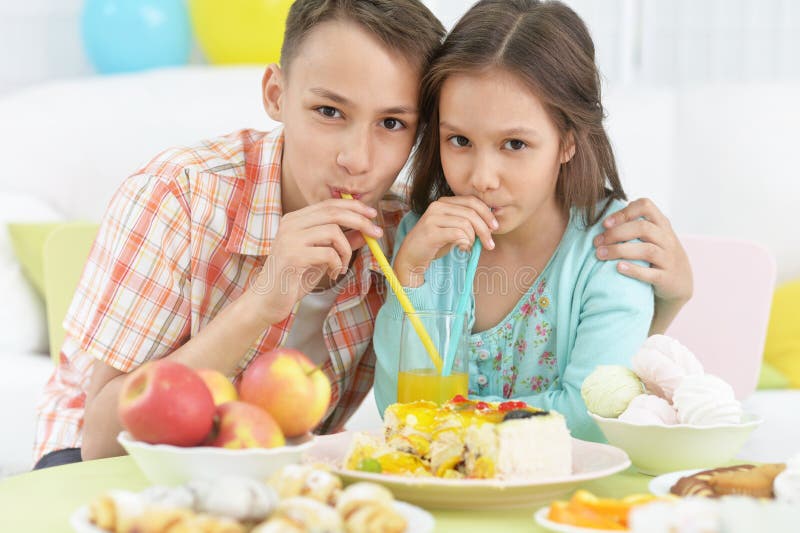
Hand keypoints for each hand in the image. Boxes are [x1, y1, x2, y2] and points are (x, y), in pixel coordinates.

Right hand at [249, 198, 383, 323]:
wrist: (269, 300)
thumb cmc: (294, 278)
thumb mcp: (323, 257)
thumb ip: (341, 242)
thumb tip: (365, 231)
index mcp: (295, 219)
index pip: (329, 204)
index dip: (353, 207)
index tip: (372, 215)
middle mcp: (290, 223)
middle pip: (333, 213)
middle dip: (360, 222)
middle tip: (377, 234)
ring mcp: (290, 238)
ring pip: (333, 232)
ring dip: (347, 251)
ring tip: (342, 266)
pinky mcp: (292, 255)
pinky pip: (328, 253)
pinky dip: (337, 264)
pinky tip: (333, 274)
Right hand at [393, 196, 497, 286]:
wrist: (411, 257)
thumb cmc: (434, 244)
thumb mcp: (452, 229)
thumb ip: (467, 223)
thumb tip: (490, 223)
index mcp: (444, 202)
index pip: (472, 201)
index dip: (486, 213)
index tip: (495, 227)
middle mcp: (437, 206)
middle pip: (471, 212)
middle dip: (485, 229)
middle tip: (490, 243)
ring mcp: (432, 218)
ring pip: (466, 224)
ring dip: (474, 238)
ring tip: (472, 247)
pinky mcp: (431, 232)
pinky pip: (457, 234)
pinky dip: (465, 243)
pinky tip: (463, 249)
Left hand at [594, 198, 692, 305]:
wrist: (681, 282)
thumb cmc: (659, 255)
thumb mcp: (653, 236)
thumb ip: (635, 225)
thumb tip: (603, 221)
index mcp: (661, 224)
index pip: (645, 206)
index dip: (624, 212)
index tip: (605, 224)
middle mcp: (667, 239)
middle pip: (643, 228)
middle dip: (616, 233)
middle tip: (597, 242)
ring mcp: (669, 259)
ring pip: (646, 250)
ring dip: (619, 250)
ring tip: (600, 254)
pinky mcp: (666, 278)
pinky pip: (650, 273)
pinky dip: (634, 270)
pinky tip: (618, 267)